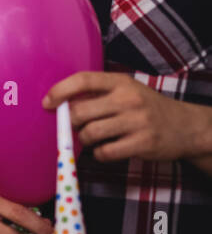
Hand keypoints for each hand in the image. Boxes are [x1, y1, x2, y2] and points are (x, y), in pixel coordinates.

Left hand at [45, 71, 211, 164]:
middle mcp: (129, 99)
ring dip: (84, 140)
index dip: (59, 91)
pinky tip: (106, 149)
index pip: (82, 80)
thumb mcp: (126, 90)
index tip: (47, 102)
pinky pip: (105, 152)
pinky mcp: (143, 143)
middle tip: (74, 127)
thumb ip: (97, 93)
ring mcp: (137, 122)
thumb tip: (60, 104)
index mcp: (121, 82)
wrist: (186, 126)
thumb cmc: (146, 107)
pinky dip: (99, 154)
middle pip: (80, 112)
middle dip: (70, 123)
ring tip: (92, 138)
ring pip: (89, 134)